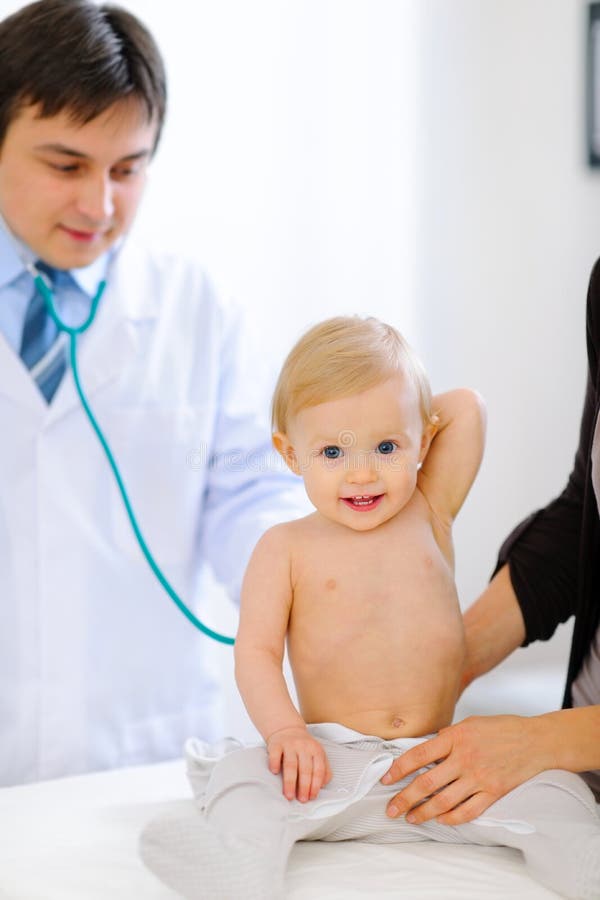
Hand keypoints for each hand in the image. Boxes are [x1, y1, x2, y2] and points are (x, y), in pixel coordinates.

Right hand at [267, 726, 332, 801]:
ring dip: (290, 782)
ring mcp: (290, 745)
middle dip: (304, 786)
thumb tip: (322, 785)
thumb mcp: (317, 754)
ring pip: (291, 764)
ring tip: (289, 795)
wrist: (287, 729)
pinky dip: (274, 764)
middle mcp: (304, 747)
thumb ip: (324, 769)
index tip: (312, 797)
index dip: (315, 785)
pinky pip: (275, 754)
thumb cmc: (303, 747)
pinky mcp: (276, 744)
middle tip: (301, 799)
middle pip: (305, 769)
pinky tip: (274, 773)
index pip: (318, 769)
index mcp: (316, 750)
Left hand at [381, 715, 546, 824]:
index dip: (398, 769)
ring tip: (411, 818)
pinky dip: (451, 818)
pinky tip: (440, 820)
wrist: (535, 741)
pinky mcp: (493, 793)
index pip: (418, 755)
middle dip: (404, 798)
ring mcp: (479, 778)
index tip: (385, 780)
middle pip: (426, 783)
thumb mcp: (469, 724)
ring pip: (443, 802)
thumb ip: (447, 738)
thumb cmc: (501, 728)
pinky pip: (467, 811)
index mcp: (455, 737)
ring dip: (423, 813)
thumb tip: (425, 751)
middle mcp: (465, 758)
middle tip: (390, 809)